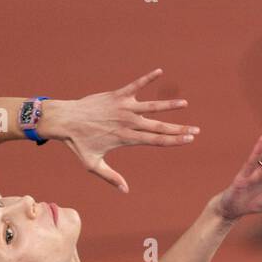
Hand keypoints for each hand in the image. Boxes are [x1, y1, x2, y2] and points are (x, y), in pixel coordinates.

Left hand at [44, 70, 198, 191]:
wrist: (65, 120)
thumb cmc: (78, 144)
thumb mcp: (93, 165)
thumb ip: (111, 177)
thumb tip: (125, 191)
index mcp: (126, 139)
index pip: (156, 141)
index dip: (174, 140)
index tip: (188, 140)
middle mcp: (128, 122)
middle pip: (159, 126)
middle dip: (179, 128)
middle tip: (196, 130)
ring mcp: (123, 107)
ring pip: (151, 106)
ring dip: (169, 105)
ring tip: (185, 103)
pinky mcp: (117, 95)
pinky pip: (135, 84)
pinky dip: (147, 78)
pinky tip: (160, 71)